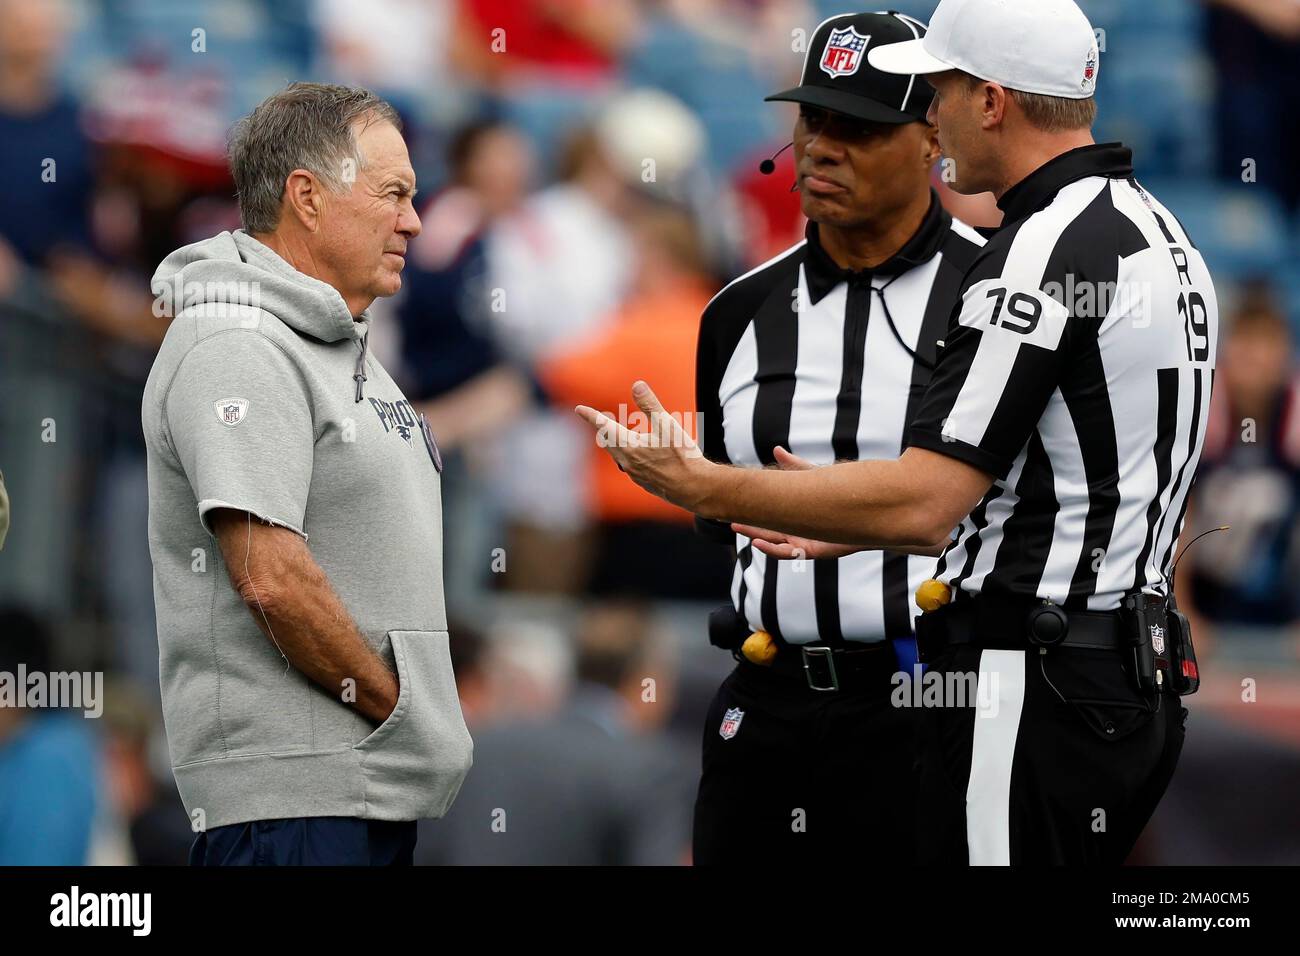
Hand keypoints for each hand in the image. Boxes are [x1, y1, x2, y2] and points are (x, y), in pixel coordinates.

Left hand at [574, 380, 716, 511]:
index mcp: (629, 446)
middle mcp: (628, 462)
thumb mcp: (667, 424)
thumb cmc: (683, 456)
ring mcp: (635, 475)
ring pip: (618, 456)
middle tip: (598, 420)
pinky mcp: (645, 483)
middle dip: (603, 429)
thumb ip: (650, 404)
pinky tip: (638, 456)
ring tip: (616, 435)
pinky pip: (629, 467)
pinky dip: (627, 456)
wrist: (695, 488)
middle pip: (608, 442)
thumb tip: (636, 385)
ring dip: (615, 443)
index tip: (579, 409)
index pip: (604, 426)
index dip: (590, 416)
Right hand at [730, 447, 861, 559]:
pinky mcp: (813, 551)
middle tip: (732, 521)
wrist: (863, 512)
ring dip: (757, 538)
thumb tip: (777, 450)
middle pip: (767, 533)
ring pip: (774, 545)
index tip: (735, 510)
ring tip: (741, 528)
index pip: (767, 518)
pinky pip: (790, 555)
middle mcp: (796, 533)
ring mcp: (803, 543)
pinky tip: (761, 542)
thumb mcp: (813, 478)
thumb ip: (794, 467)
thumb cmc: (840, 496)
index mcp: (792, 518)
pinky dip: (774, 550)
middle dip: (749, 529)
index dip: (752, 516)